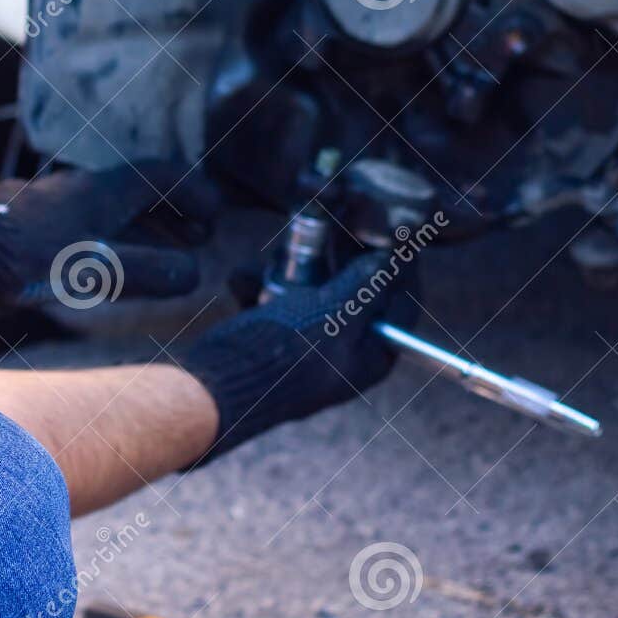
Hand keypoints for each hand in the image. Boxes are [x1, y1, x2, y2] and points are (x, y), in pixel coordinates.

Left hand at [0, 157, 219, 319]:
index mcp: (99, 193)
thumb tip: (193, 274)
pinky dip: (109, 240)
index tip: (215, 219)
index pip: (161, 176)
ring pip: (108, 210)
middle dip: (174, 213)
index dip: (194, 194)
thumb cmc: (20, 261)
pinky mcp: (26, 229)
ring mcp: (49, 208)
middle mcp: (76, 192)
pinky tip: (102, 265)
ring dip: (141, 228)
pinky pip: (82, 226)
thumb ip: (146, 271)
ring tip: (161, 256)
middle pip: (137, 192)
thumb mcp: (93, 268)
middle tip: (198, 238)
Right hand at [173, 253, 412, 462]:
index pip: (399, 305)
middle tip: (330, 231)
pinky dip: (261, 289)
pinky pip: (278, 306)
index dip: (399, 268)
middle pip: (355, 294)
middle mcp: (344, 356)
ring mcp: (308, 350)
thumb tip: (391, 258)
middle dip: (336, 260)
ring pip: (312, 293)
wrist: (218, 387)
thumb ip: (368, 282)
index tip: (391, 235)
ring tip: (271, 258)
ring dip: (291, 269)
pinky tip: (243, 279)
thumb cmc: (286, 353)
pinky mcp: (275, 344)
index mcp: (370, 358)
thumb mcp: (337, 310)